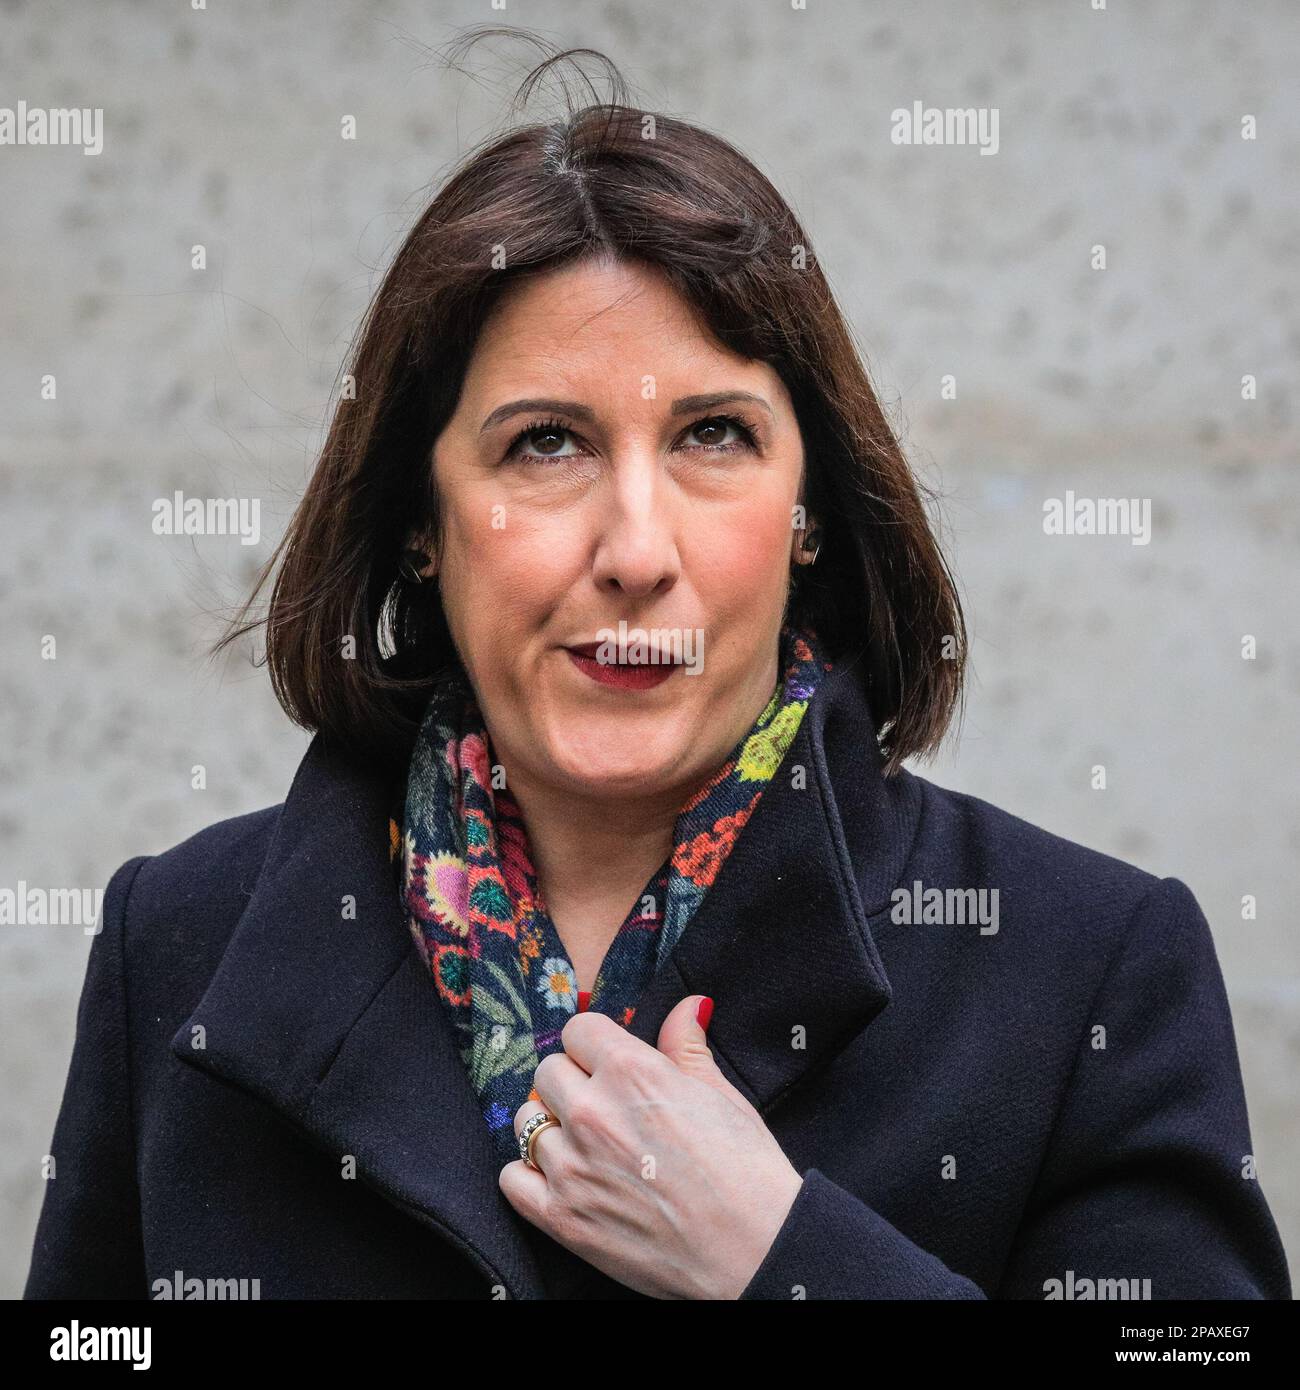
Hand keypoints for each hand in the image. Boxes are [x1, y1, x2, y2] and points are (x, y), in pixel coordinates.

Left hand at [498, 995, 804, 1298]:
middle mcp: (593, 1111)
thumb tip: (689, 1004)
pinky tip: (562, 1179)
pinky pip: (511, 1178)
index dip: (595, 1046)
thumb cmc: (747, 1170)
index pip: (578, 1029)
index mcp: (632, 1071)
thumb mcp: (721, 1094)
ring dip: (551, 1128)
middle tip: (602, 1108)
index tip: (607, 1064)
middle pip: (547, 1072)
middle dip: (572, 1082)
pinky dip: (529, 1176)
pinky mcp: (562, 1217)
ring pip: (526, 1121)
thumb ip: (686, 1045)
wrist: (757, 1249)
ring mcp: (573, 1166)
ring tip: (584, 1145)